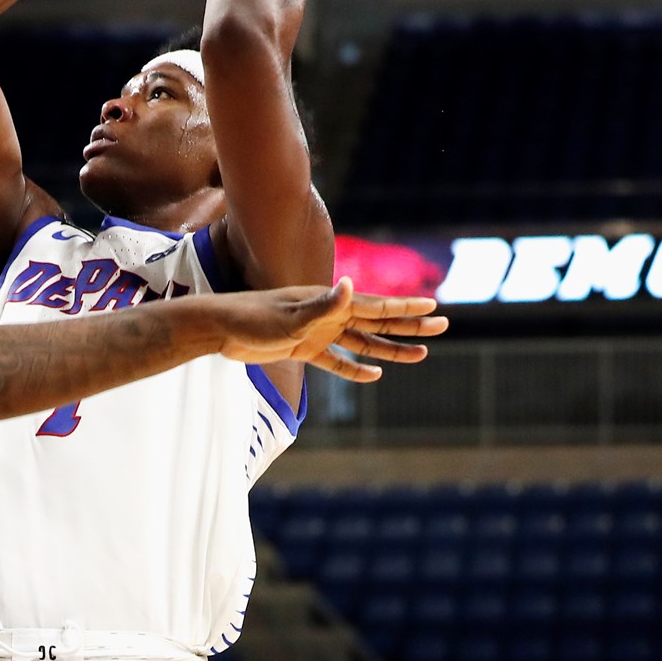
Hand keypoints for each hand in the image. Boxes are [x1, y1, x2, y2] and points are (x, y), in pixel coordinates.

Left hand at [215, 281, 446, 382]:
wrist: (219, 328)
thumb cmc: (252, 318)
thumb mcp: (289, 314)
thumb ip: (321, 305)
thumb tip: (348, 285)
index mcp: (330, 302)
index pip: (376, 305)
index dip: (406, 306)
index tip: (434, 306)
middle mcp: (328, 315)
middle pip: (378, 321)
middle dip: (411, 325)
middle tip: (442, 327)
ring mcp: (317, 332)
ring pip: (363, 343)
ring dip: (391, 349)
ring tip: (421, 355)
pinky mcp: (302, 349)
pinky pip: (336, 361)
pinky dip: (355, 368)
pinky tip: (374, 375)